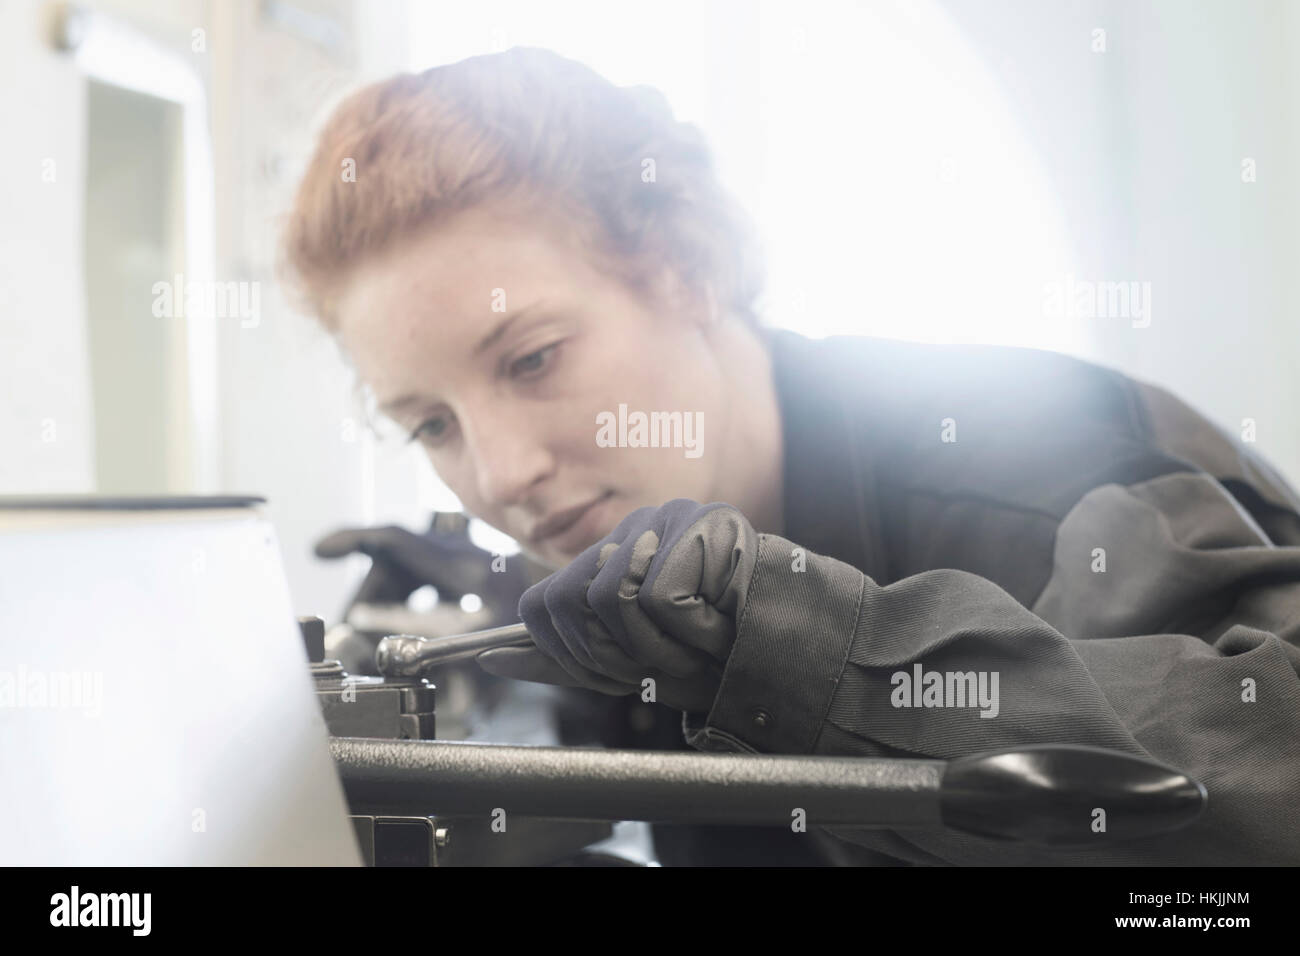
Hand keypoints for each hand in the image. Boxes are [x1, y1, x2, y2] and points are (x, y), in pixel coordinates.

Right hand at [314, 517, 539, 625]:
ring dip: (387, 599)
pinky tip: (404, 628)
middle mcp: (462, 557)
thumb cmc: (537, 631)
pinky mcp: (474, 577)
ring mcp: (468, 564)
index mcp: (461, 566)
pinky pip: (427, 581)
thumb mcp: (480, 641)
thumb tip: (376, 639)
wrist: (574, 618)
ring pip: (410, 571)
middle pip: (397, 560)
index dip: (352, 541)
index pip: (395, 541)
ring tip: (372, 634)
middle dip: (368, 590)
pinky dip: (407, 601)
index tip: (320, 550)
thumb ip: (426, 639)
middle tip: (350, 626)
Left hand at [476, 499, 758, 711]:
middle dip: (610, 655)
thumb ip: (558, 660)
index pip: (542, 604)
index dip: (568, 653)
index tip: (614, 676)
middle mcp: (630, 530)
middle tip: (661, 665)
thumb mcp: (624, 668)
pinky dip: (689, 632)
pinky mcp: (702, 525)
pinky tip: (718, 626)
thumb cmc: (708, 659)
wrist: (782, 657)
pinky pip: (657, 597)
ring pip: (609, 598)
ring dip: (655, 647)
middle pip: (567, 601)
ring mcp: (666, 520)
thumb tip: (488, 658)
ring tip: (694, 645)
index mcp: (607, 558)